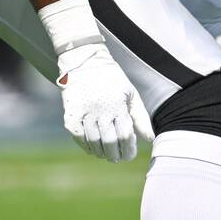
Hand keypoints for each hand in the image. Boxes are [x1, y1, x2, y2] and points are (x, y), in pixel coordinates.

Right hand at [57, 41, 152, 161]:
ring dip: (101, 153)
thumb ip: (141, 117)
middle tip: (118, 158)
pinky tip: (92, 149)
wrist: (84, 61)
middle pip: (109, 142)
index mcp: (117, 104)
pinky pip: (78, 137)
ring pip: (93, 142)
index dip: (129, 149)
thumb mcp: (131, 94)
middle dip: (115, 155)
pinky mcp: (70, 113)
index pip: (125, 135)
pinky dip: (85, 146)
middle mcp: (100, 109)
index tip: (130, 155)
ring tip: (106, 155)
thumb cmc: (112, 79)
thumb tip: (150, 139)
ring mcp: (84, 112)